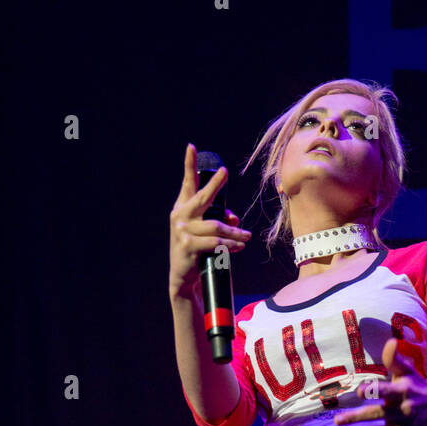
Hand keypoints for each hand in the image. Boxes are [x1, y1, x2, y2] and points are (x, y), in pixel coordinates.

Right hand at [169, 143, 251, 298]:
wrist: (184, 278)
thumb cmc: (197, 252)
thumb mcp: (205, 233)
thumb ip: (219, 221)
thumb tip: (234, 219)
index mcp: (183, 208)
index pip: (187, 184)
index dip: (189, 164)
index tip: (191, 146)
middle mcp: (180, 216)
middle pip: (202, 197)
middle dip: (214, 184)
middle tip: (224, 173)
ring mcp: (183, 231)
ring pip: (216, 226)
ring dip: (234, 232)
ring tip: (246, 236)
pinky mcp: (188, 246)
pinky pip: (215, 243)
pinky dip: (230, 245)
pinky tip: (239, 246)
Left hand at [333, 338, 426, 425]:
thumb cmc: (416, 386)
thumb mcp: (407, 371)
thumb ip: (394, 359)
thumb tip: (390, 341)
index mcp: (403, 391)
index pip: (387, 391)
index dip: (374, 391)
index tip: (360, 392)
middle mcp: (405, 410)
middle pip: (378, 415)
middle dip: (356, 418)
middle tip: (337, 420)